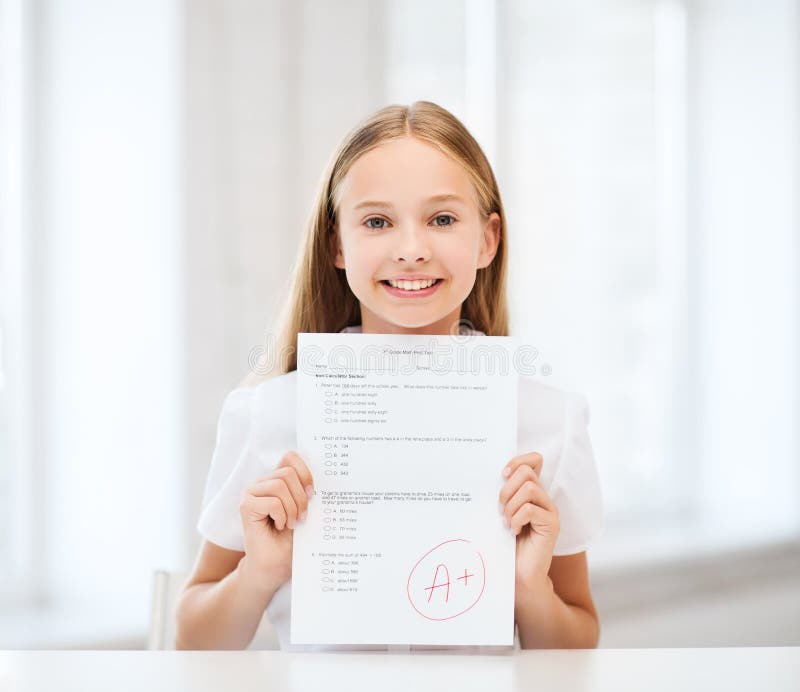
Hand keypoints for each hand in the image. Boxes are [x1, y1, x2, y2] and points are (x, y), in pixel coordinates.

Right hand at [239, 450, 314, 586]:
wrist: (275, 565)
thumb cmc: (291, 539)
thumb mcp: (305, 510)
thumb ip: (307, 490)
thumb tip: (323, 474)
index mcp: (277, 480)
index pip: (290, 457)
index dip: (305, 471)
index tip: (313, 493)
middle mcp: (263, 483)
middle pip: (287, 472)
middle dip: (301, 497)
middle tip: (302, 517)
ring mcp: (252, 493)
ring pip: (280, 485)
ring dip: (292, 508)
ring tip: (291, 523)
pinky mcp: (246, 506)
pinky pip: (273, 502)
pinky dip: (282, 516)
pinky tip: (279, 526)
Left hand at [498, 452, 559, 592]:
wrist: (516, 574)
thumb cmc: (506, 543)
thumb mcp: (501, 513)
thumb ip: (502, 494)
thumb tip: (493, 475)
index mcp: (532, 491)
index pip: (534, 459)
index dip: (518, 460)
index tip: (502, 474)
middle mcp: (543, 497)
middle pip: (526, 472)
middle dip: (506, 488)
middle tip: (500, 510)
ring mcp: (550, 510)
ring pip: (529, 488)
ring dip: (511, 505)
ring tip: (507, 522)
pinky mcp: (552, 525)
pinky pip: (530, 509)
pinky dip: (516, 519)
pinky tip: (514, 531)